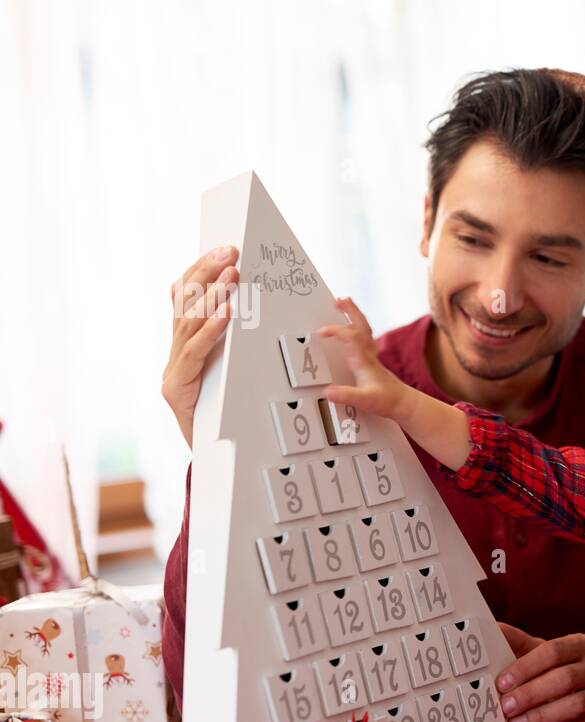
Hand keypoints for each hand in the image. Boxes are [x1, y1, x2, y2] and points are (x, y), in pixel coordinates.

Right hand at [163, 246, 240, 447]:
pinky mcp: (177, 390)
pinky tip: (225, 311)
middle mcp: (174, 355)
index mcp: (186, 346)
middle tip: (230, 251)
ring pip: (187, 325)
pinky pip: (195, 353)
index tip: (223, 248)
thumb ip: (238, 343)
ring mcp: (173, 372)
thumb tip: (259, 308)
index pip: (185, 299)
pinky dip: (211, 329)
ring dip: (211, 296)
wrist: (217, 459)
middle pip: (184, 305)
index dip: (201, 271)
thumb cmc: (234, 414)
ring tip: (231, 276)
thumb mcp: (238, 372)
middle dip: (206, 274)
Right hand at [319, 298, 414, 420]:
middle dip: (351, 311)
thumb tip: (328, 391)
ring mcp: (371, 356)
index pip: (352, 338)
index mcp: (364, 361)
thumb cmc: (387, 401)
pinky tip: (351, 327)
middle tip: (339, 299)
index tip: (321, 332)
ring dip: (354, 315)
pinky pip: (363, 337)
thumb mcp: (365, 401)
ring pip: (363, 329)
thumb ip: (347, 395)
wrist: (404, 404)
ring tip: (344, 303)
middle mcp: (368, 355)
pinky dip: (356, 327)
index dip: (337, 331)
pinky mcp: (372, 361)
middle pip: (361, 326)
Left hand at [495, 622, 584, 721]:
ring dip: (541, 718)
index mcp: (582, 645)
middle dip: (531, 694)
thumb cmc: (567, 671)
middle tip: (505, 707)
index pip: (554, 651)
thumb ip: (521, 643)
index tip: (502, 682)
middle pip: (565, 679)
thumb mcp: (549, 654)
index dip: (526, 667)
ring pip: (575, 705)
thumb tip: (492, 627)